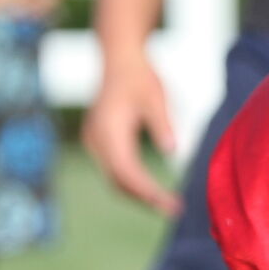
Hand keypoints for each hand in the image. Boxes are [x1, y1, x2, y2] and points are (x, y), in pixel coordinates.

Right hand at [82, 47, 180, 213]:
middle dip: (145, 199)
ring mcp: (93, 142)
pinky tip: (151, 190)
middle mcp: (96, 140)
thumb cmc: (140, 78)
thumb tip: (173, 150)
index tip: (169, 204)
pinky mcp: (97, 141)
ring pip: (114, 179)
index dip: (148, 192)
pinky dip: (131, 182)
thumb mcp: (156, 98)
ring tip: (167, 204)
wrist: (120, 60)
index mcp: (109, 131)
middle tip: (174, 209)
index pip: (127, 172)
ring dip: (138, 194)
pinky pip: (112, 170)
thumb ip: (162, 124)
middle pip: (118, 181)